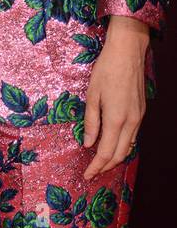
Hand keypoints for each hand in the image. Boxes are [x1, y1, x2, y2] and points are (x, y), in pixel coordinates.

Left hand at [82, 17, 147, 180]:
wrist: (128, 52)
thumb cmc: (106, 70)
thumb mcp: (92, 95)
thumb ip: (91, 122)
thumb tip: (88, 143)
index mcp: (116, 119)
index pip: (106, 152)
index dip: (96, 167)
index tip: (86, 175)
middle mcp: (131, 122)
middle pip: (120, 154)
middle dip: (106, 166)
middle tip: (92, 172)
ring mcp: (139, 117)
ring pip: (128, 146)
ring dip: (115, 157)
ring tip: (101, 162)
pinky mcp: (141, 111)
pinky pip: (133, 136)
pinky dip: (123, 145)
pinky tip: (113, 144)